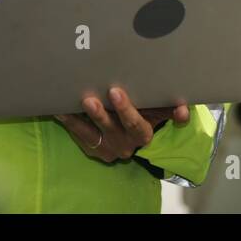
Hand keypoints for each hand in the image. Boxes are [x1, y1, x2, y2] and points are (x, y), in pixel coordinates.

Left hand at [54, 86, 190, 162]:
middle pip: (111, 128)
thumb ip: (171, 109)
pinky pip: (79, 136)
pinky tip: (57, 108)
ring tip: (68, 103)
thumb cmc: (148, 116)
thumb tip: (183, 110)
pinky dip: (68, 122)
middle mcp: (125, 144)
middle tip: (89, 98)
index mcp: (143, 134)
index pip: (135, 123)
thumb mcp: (160, 113)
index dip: (126, 109)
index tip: (115, 91)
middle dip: (99, 113)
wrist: (137, 140)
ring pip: (92, 134)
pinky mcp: (93, 149)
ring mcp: (107, 148)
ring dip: (79, 119)